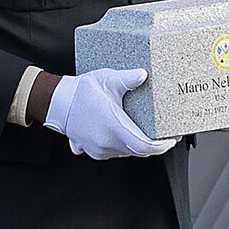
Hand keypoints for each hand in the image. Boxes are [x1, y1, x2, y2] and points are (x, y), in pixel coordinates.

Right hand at [43, 68, 177, 159]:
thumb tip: (143, 75)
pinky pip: (117, 152)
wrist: (57, 102)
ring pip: (128, 153)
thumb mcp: (107, 79)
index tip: (171, 139)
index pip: (145, 146)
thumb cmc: (80, 92)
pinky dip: (127, 145)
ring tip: (150, 132)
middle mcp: (107, 143)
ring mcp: (100, 149)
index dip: (162, 146)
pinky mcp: (94, 151)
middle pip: (139, 151)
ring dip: (140, 145)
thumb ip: (127, 79)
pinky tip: (130, 133)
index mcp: (113, 128)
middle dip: (155, 144)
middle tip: (165, 134)